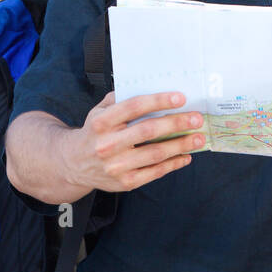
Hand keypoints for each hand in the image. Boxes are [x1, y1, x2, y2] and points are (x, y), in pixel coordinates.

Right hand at [62, 90, 204, 192]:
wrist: (73, 164)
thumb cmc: (94, 132)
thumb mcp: (98, 111)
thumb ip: (120, 99)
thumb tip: (153, 88)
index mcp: (101, 122)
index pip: (133, 107)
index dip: (158, 101)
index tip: (180, 98)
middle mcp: (107, 144)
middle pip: (148, 131)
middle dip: (176, 123)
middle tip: (197, 118)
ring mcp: (116, 166)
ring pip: (155, 154)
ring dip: (181, 145)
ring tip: (198, 138)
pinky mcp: (124, 182)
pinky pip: (154, 172)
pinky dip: (173, 164)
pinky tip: (185, 156)